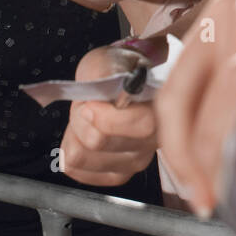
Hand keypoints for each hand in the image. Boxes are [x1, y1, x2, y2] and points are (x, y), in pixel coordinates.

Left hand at [58, 43, 158, 186]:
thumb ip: (106, 74)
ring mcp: (138, 159)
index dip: (106, 117)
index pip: (140, 125)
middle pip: (99, 142)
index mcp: (164, 107)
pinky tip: (84, 135)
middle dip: (80, 118)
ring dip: (74, 133)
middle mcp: (156, 138)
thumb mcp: (111, 60)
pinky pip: (76, 170)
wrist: (124, 82)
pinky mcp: (119, 174)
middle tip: (87, 103)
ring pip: (82, 157)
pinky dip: (72, 149)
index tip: (90, 102)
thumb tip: (99, 98)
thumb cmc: (120, 70)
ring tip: (87, 118)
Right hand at [156, 0, 235, 217]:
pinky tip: (215, 152)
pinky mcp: (232, 16)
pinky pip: (190, 74)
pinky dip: (191, 118)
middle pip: (194, 88)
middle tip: (210, 200)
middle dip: (192, 155)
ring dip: (184, 140)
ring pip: (181, 84)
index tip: (227, 191)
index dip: (225, 145)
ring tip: (209, 185)